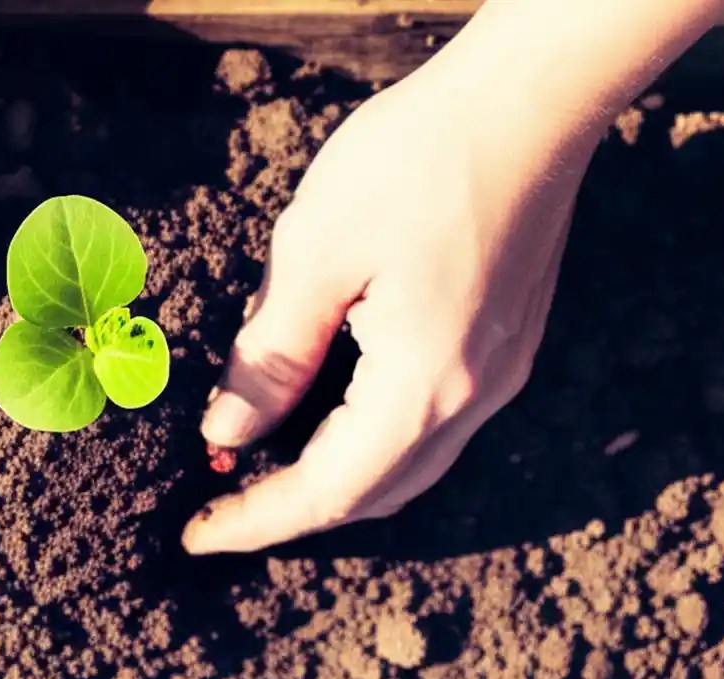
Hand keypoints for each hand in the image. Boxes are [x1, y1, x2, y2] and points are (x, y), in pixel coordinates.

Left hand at [182, 66, 599, 553]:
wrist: (528, 97)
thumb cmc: (417, 159)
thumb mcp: (315, 255)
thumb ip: (270, 357)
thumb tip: (226, 435)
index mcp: (424, 385)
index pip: (328, 491)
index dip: (257, 520)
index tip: (195, 535)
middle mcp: (474, 396)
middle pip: (374, 492)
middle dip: (293, 509)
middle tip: (221, 504)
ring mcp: (500, 371)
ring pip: (408, 464)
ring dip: (334, 478)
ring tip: (263, 468)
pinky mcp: (505, 342)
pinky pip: (432, 422)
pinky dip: (370, 440)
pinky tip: (327, 412)